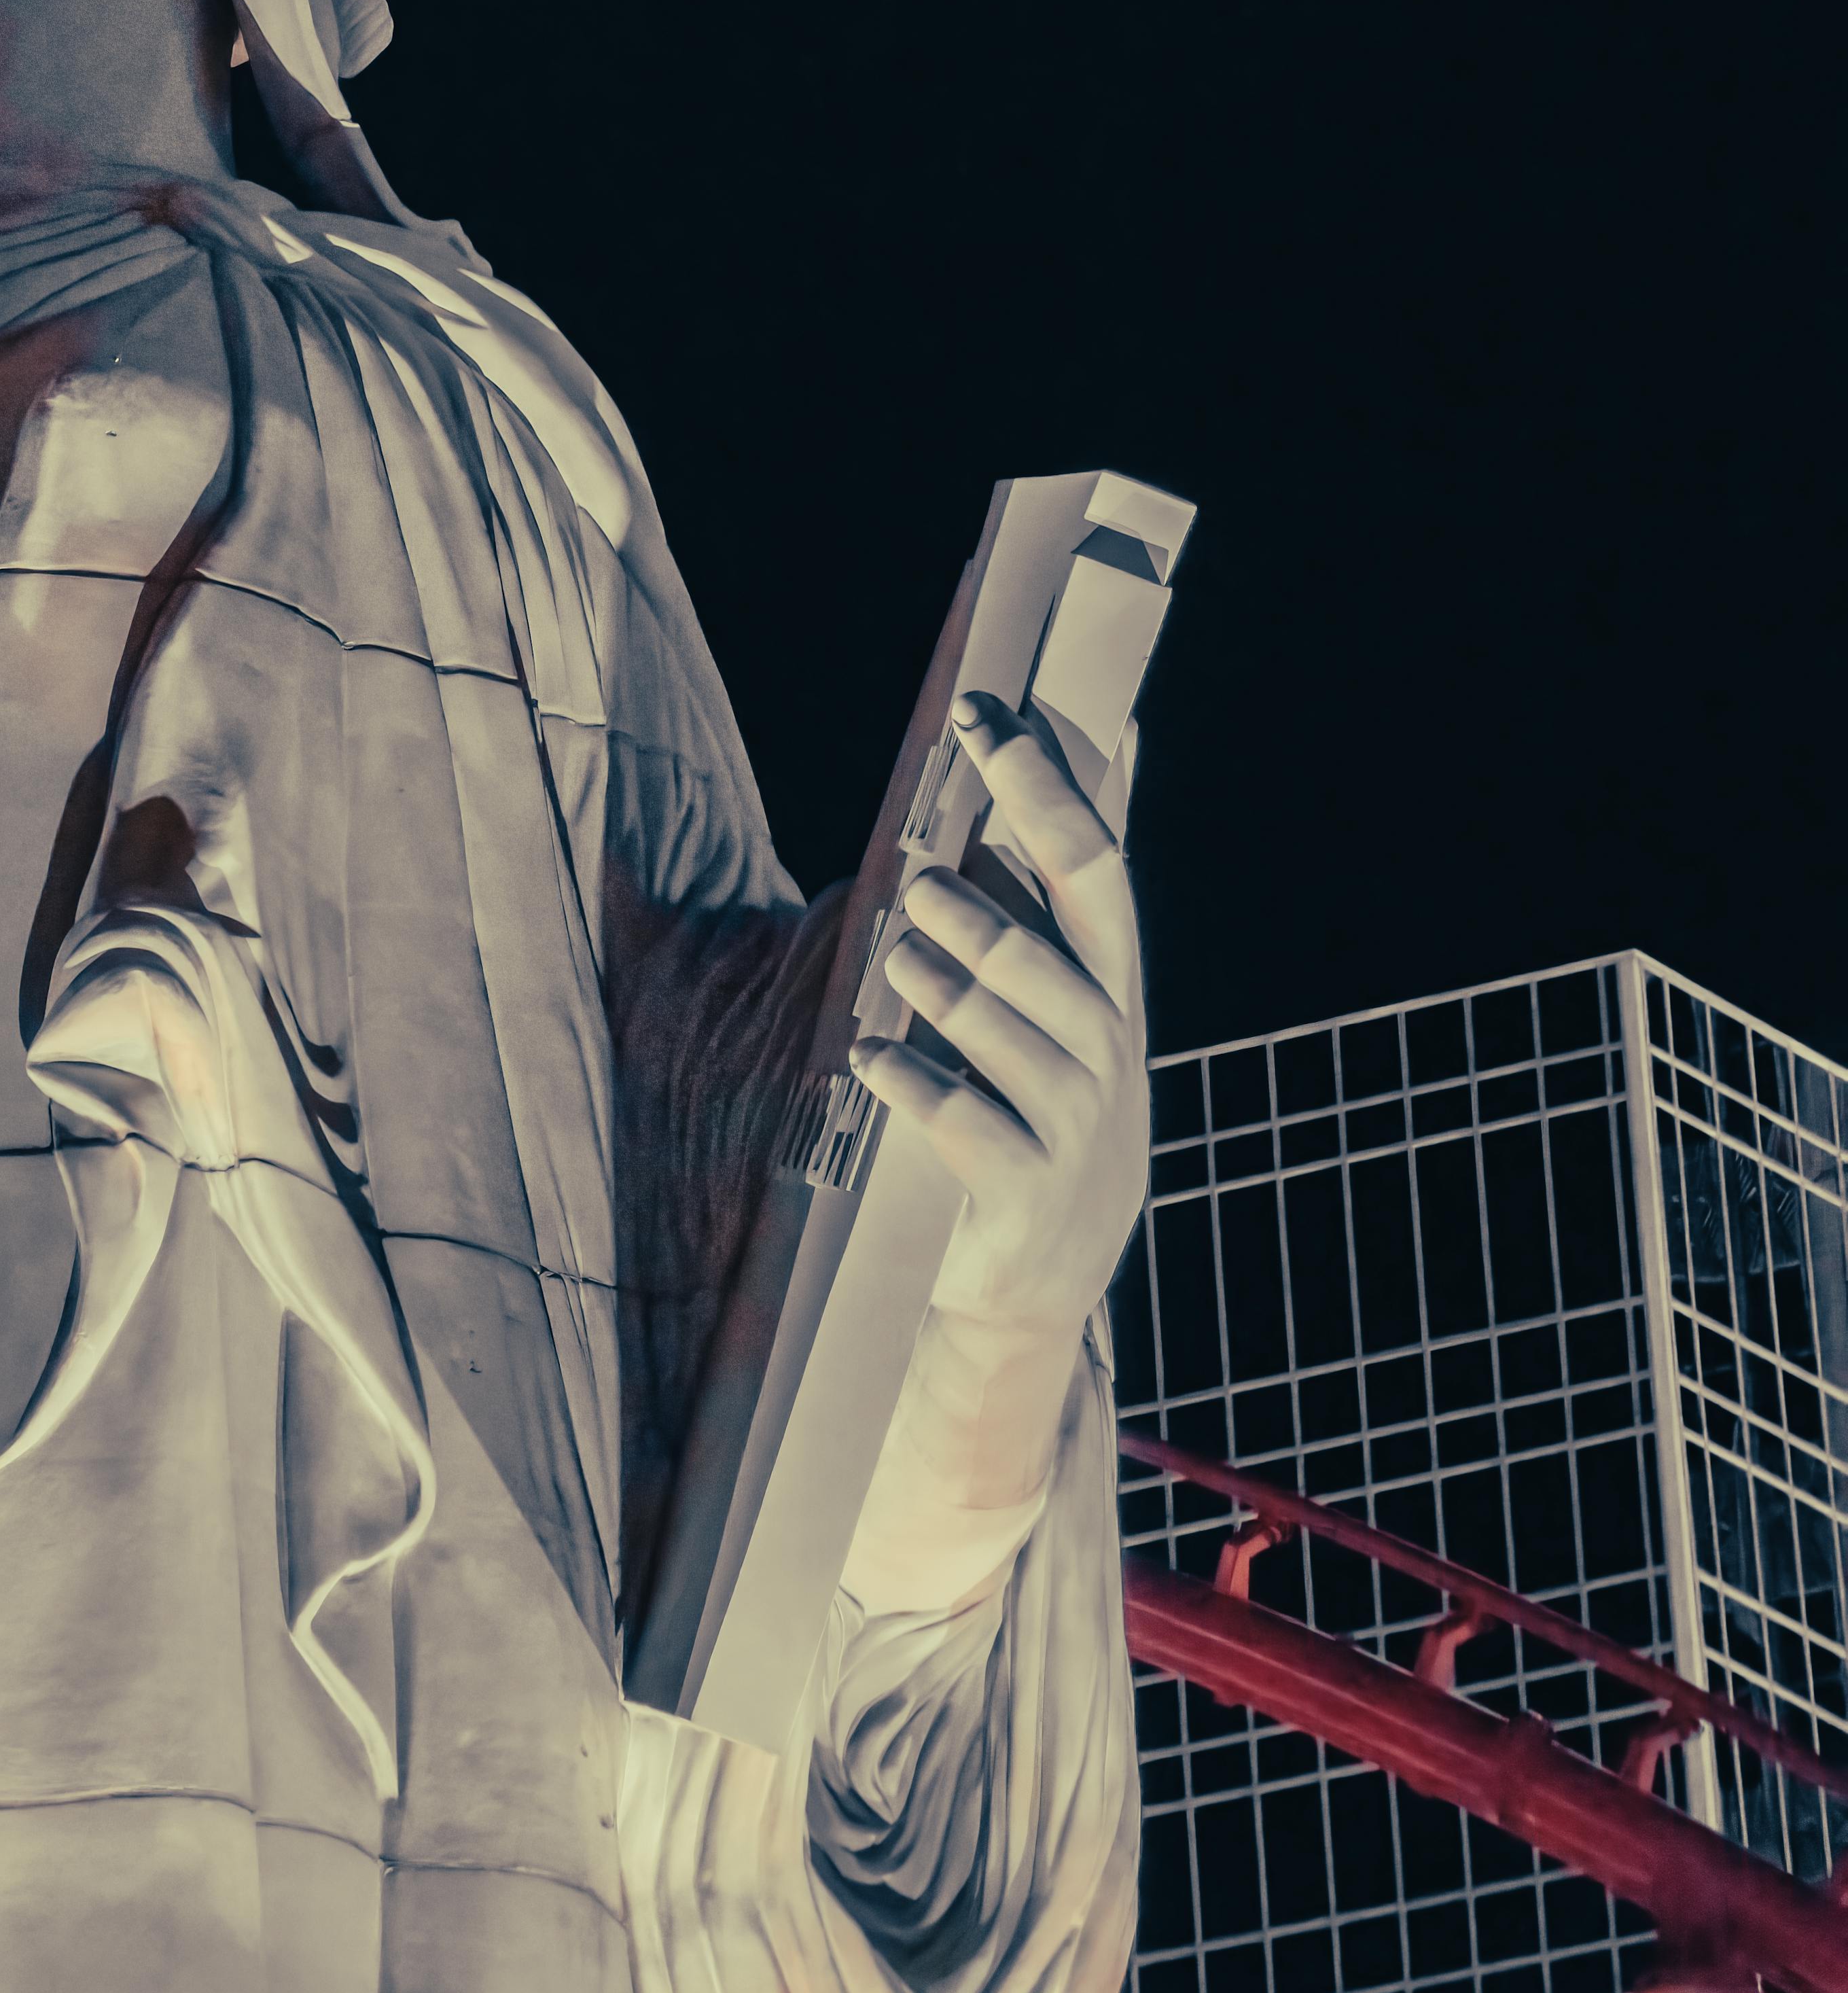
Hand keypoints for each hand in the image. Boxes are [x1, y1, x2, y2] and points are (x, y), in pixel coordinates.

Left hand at [854, 703, 1148, 1334]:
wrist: (1038, 1278)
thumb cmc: (1042, 1097)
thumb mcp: (1076, 991)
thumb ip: (1079, 873)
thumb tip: (1128, 731)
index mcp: (1113, 981)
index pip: (1091, 861)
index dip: (1038, 783)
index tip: (980, 714)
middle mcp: (1105, 1047)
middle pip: (1033, 949)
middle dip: (973, 909)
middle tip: (916, 882)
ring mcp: (1071, 1124)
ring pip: (986, 1022)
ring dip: (930, 982)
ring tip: (898, 961)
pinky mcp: (1020, 1190)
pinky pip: (952, 1114)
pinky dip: (901, 1075)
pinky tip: (864, 1054)